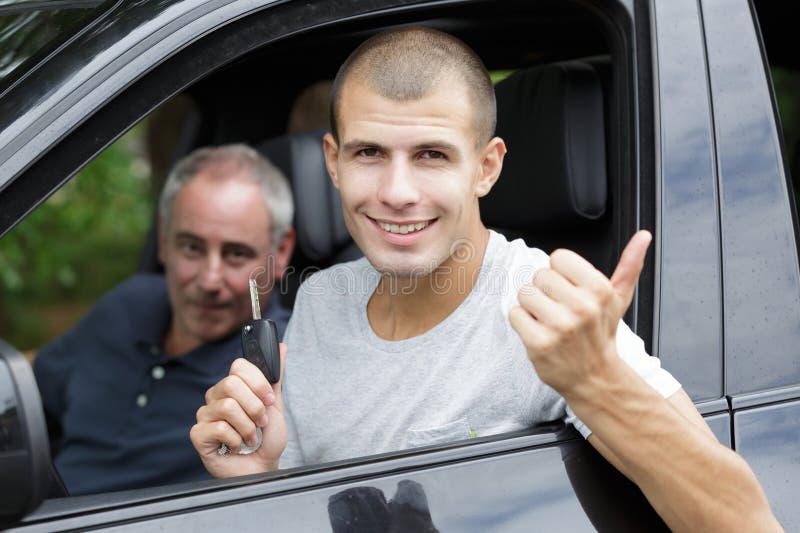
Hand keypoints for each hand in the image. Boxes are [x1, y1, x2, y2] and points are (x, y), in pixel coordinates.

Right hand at [190, 343, 287, 477]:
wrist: (263, 468)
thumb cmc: (267, 439)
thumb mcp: (276, 405)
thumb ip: (275, 377)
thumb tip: (282, 347)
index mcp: (233, 387)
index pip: (238, 366)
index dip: (257, 383)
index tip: (269, 400)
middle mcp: (216, 396)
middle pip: (232, 384)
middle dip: (255, 407)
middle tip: (261, 422)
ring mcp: (205, 414)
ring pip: (228, 407)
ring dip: (248, 427)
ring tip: (250, 438)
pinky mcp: (198, 434)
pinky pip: (219, 428)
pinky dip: (236, 440)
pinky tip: (236, 446)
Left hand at [508, 231, 651, 399]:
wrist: (595, 377)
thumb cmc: (601, 333)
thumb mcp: (618, 298)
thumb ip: (629, 264)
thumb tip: (643, 235)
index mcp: (599, 290)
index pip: (558, 257)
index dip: (560, 273)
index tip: (570, 290)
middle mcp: (582, 307)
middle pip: (539, 275)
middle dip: (545, 291)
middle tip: (560, 309)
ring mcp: (560, 326)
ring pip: (524, 293)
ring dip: (532, 306)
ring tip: (549, 320)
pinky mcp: (539, 343)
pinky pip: (515, 314)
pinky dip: (522, 322)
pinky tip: (539, 332)